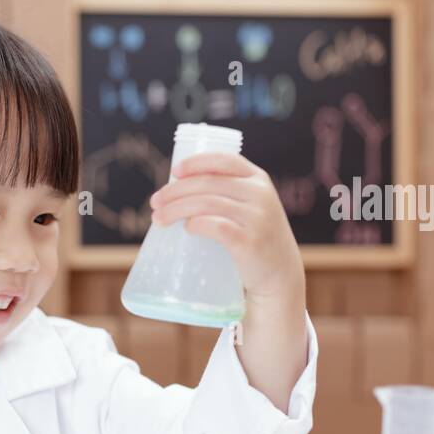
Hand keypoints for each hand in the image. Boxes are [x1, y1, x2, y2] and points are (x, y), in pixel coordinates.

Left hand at [149, 152, 303, 301]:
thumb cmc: (254, 236)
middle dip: (175, 191)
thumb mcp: (249, 207)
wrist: (279, 272)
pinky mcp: (250, 242)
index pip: (225, 160)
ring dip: (176, 209)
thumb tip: (175, 191)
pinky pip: (216, 226)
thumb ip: (226, 194)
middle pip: (208, 183)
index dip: (196, 163)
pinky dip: (196, 224)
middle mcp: (260, 194)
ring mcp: (257, 218)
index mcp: (259, 179)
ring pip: (207, 204)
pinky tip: (186, 228)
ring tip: (159, 219)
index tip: (174, 172)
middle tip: (155, 202)